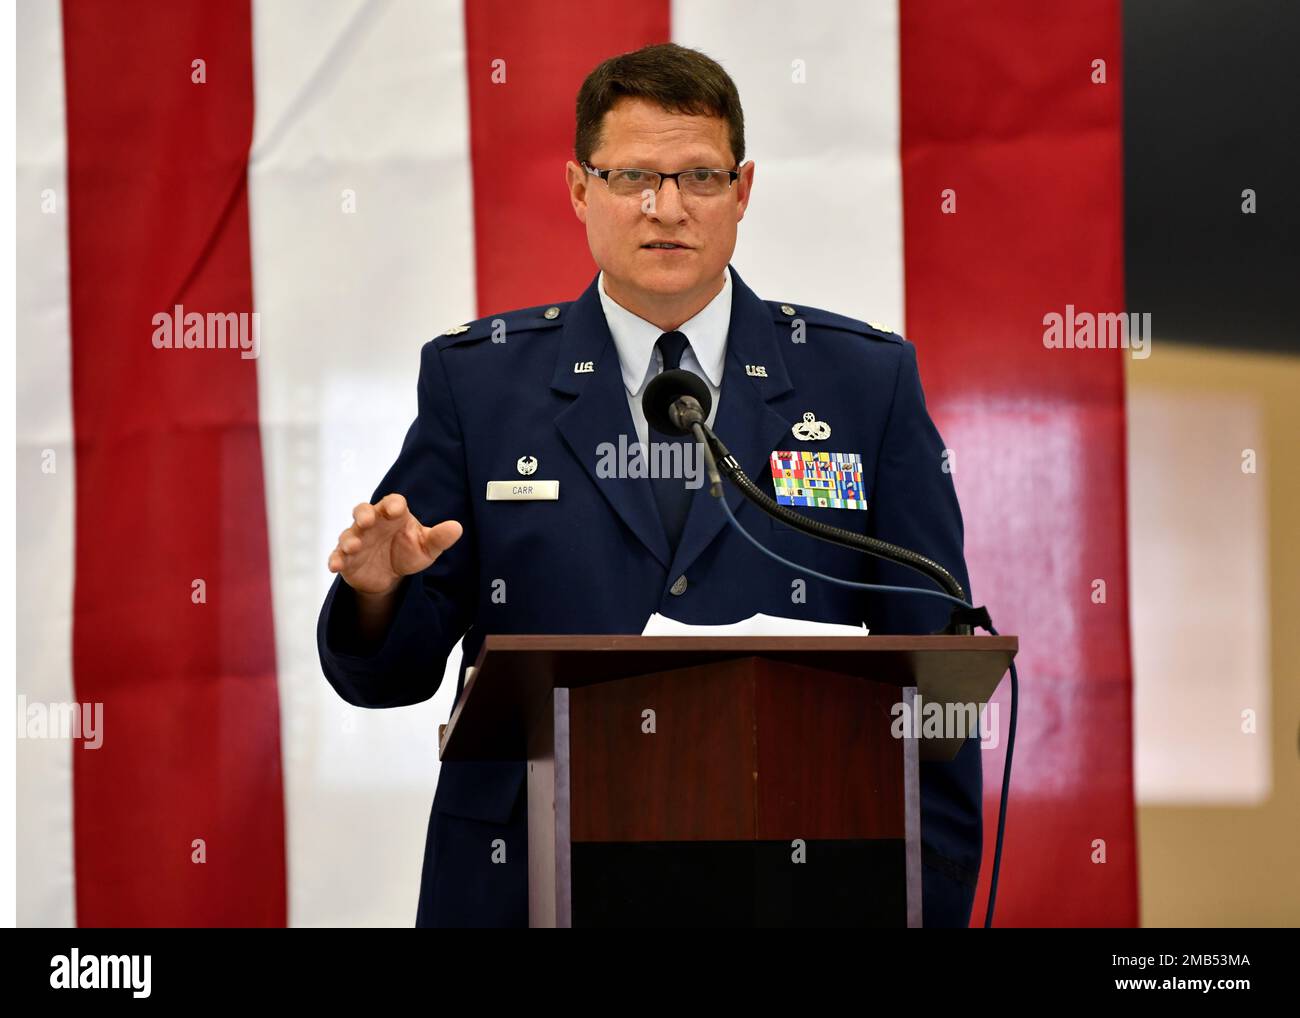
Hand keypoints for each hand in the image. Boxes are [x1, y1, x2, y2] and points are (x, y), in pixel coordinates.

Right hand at [328, 493, 462, 596]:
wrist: (390, 576)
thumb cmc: (408, 552)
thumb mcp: (426, 548)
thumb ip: (439, 538)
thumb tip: (457, 528)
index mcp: (393, 515)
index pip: (392, 502)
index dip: (393, 504)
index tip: (396, 510)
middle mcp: (372, 523)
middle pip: (363, 511)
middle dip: (364, 514)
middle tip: (367, 520)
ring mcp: (357, 539)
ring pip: (348, 534)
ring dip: (349, 539)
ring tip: (354, 546)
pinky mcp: (346, 557)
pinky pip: (337, 556)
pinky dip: (335, 559)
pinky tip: (335, 565)